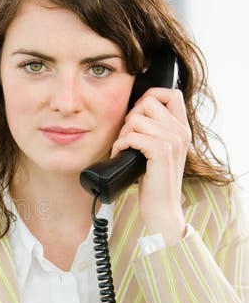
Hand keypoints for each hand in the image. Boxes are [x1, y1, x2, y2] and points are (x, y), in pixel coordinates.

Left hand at [110, 87, 190, 243]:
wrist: (161, 209)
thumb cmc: (153, 180)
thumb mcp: (157, 150)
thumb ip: (154, 130)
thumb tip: (134, 110)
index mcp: (182, 129)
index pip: (171, 93)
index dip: (150, 97)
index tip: (138, 116)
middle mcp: (181, 131)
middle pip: (148, 102)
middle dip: (130, 117)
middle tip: (127, 137)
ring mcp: (173, 140)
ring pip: (136, 119)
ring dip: (123, 133)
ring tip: (124, 148)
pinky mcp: (162, 151)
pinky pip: (132, 135)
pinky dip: (120, 145)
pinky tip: (120, 155)